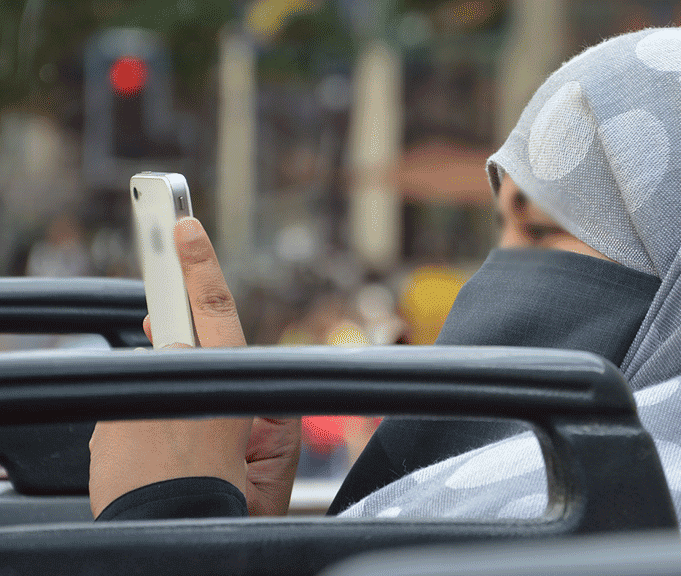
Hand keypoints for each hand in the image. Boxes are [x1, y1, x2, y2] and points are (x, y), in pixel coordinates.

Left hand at [89, 217, 300, 517]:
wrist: (181, 534)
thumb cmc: (237, 498)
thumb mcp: (273, 444)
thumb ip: (252, 391)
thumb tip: (195, 350)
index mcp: (227, 386)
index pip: (213, 309)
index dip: (198, 263)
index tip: (181, 224)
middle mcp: (177, 389)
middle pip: (173, 343)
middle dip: (175, 345)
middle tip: (184, 363)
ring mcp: (137, 408)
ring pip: (151, 387)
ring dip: (163, 414)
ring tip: (180, 460)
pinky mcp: (105, 429)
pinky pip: (125, 418)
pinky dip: (138, 436)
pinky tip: (155, 465)